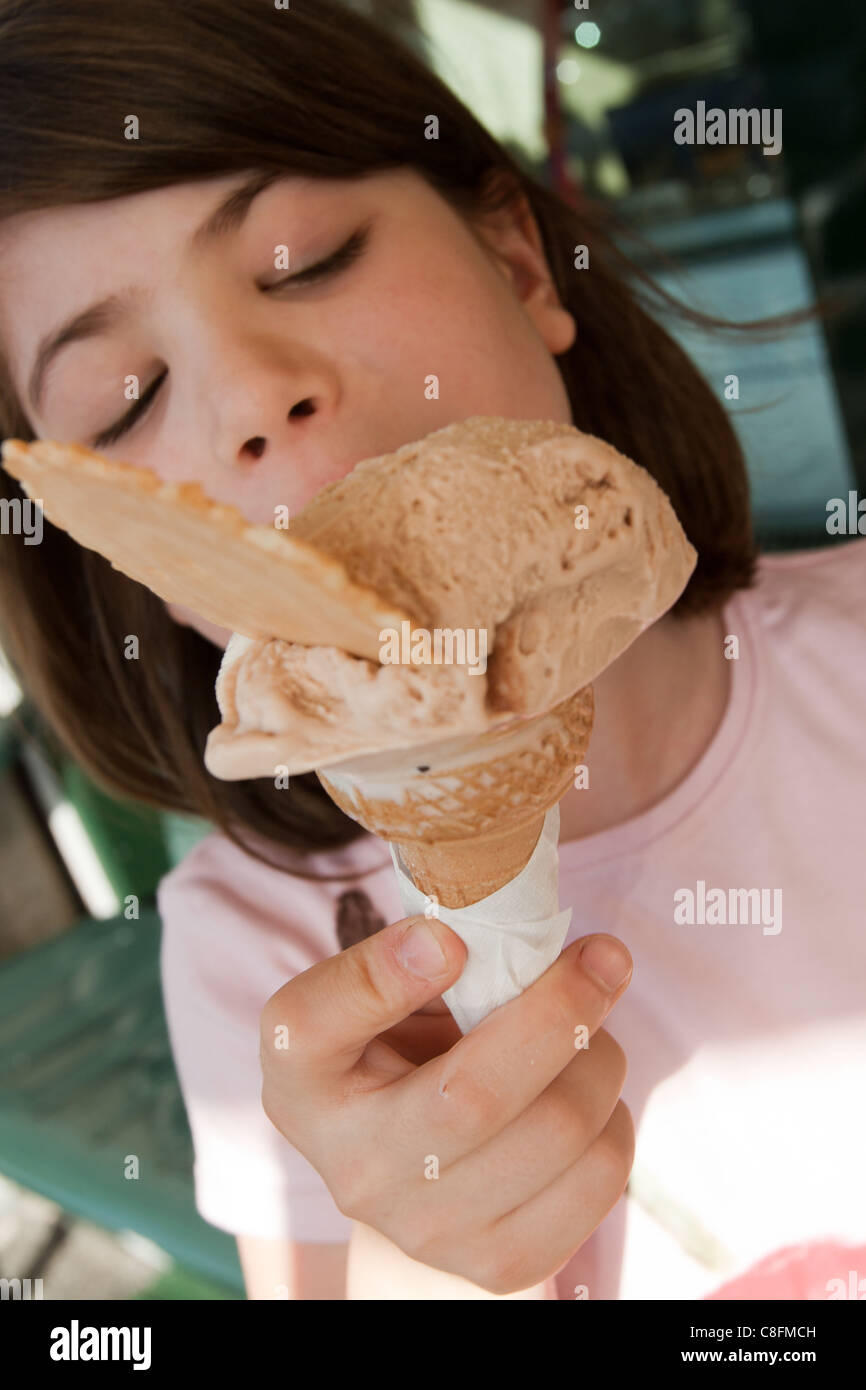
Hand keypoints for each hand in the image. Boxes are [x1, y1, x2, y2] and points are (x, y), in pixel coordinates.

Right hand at [260, 914, 633, 1294]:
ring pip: (559, 1132)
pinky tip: (583, 1095)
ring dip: (599, 1059)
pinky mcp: (500, 1263)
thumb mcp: (355, 988)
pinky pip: (600, 1179)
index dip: (386, 978)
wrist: (401, 1154)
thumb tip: (448, 946)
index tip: (448, 941)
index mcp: (303, 1084)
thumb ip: (386, 959)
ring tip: (587, 1033)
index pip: (319, 1025)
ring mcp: (429, 1233)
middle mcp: (356, 1174)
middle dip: (565, 1008)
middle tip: (598, 959)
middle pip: (479, 1094)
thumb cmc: (383, 1046)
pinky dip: (613, 1119)